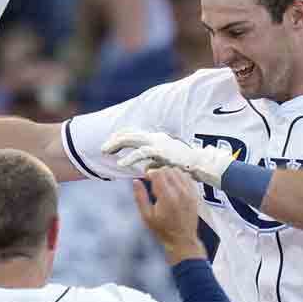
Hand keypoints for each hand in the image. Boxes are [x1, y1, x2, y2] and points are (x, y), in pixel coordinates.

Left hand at [102, 130, 234, 187]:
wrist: (200, 165)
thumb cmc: (185, 165)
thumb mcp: (166, 163)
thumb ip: (155, 163)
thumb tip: (146, 168)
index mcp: (156, 139)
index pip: (134, 133)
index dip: (120, 137)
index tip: (109, 144)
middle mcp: (155, 137)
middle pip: (129, 134)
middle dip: (114, 140)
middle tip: (102, 149)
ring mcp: (158, 143)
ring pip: (132, 139)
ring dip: (117, 145)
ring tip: (106, 151)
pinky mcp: (161, 151)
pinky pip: (141, 153)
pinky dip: (130, 158)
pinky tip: (121, 164)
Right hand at [134, 168, 206, 263]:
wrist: (182, 240)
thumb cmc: (163, 230)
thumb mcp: (147, 217)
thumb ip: (140, 197)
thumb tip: (135, 181)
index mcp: (167, 197)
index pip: (158, 173)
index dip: (149, 173)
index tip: (145, 178)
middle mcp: (180, 192)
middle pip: (168, 170)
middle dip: (158, 172)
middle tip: (152, 180)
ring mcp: (189, 193)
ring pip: (178, 171)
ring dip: (169, 173)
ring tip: (163, 182)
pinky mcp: (195, 195)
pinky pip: (187, 178)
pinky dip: (179, 177)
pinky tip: (174, 185)